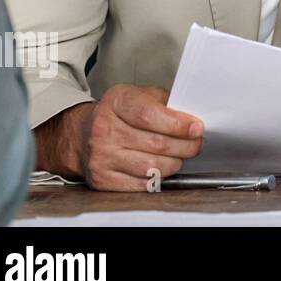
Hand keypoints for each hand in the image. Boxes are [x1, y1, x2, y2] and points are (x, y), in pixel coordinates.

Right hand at [36, 85, 203, 190]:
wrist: (83, 134)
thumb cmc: (119, 114)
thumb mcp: (139, 95)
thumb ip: (166, 102)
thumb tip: (192, 118)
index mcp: (116, 103)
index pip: (150, 116)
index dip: (178, 124)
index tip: (197, 128)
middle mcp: (104, 130)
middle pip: (156, 143)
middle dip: (185, 146)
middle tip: (197, 144)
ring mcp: (101, 157)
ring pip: (151, 167)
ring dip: (175, 163)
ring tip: (181, 156)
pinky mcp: (102, 179)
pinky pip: (140, 184)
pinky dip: (158, 178)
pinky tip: (163, 168)